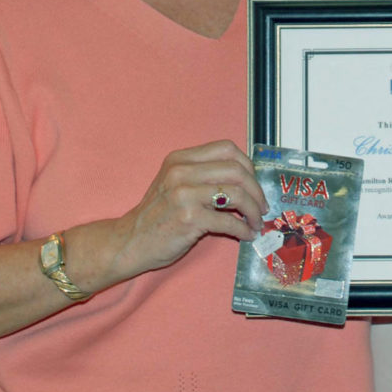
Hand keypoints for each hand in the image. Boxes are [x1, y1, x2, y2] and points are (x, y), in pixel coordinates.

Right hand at [109, 140, 267, 279]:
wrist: (129, 242)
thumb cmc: (157, 215)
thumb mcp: (175, 183)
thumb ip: (203, 175)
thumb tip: (246, 180)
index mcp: (180, 159)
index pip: (226, 149)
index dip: (247, 165)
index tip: (254, 183)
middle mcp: (182, 172)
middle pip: (236, 170)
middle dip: (256, 190)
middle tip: (262, 206)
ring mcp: (184, 194)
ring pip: (237, 194)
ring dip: (254, 210)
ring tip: (256, 222)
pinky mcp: (189, 219)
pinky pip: (229, 221)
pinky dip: (243, 229)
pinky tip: (246, 235)